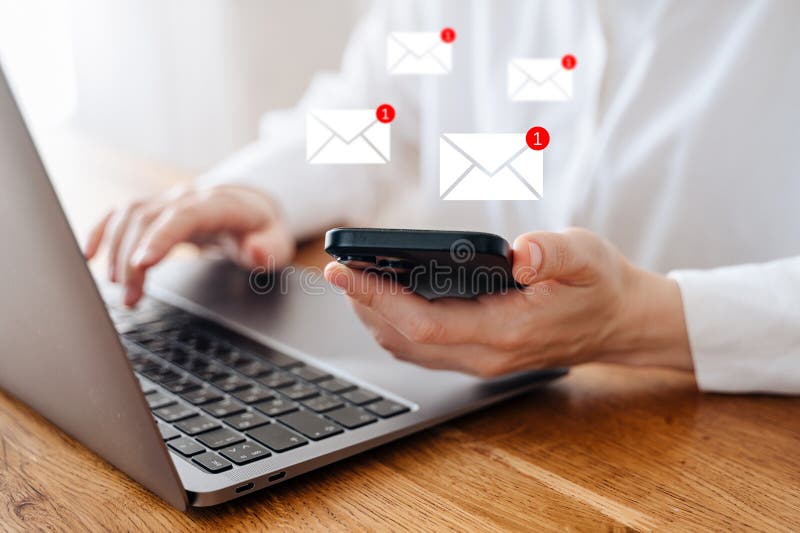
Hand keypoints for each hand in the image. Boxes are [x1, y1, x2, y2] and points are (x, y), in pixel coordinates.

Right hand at [85, 184, 294, 306]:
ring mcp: (168, 200)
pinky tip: (90, 256)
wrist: (250, 207)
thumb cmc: (263, 229)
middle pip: (149, 219)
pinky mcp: (155, 208)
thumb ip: (269, 250)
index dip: (161, 237)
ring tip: (122, 291)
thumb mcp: (278, 242)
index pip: (184, 215)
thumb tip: (256, 252)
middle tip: (131, 298)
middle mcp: (188, 197)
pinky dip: (102, 232)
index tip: (142, 264)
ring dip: (118, 252)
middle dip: (134, 259)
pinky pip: (121, 214)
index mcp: (220, 204)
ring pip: (130, 216)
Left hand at [324, 228, 692, 376]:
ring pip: (409, 347)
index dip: (377, 296)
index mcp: (506, 331)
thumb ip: (554, 252)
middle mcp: (486, 355)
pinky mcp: (479, 355)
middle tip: (337, 268)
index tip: (344, 269)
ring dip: (374, 316)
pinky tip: (385, 299)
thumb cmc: (600, 287)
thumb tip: (519, 251)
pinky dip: (394, 324)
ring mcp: (480, 360)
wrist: (618, 323)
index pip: (424, 322)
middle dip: (363, 303)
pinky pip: (423, 348)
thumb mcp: (587, 257)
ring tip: (352, 280)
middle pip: (405, 338)